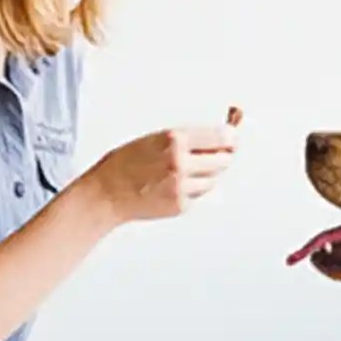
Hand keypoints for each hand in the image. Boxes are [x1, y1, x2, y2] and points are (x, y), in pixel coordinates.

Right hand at [86, 116, 239, 223]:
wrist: (106, 193)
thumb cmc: (124, 164)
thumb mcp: (155, 139)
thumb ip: (187, 139)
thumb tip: (221, 136)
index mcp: (174, 139)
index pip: (222, 137)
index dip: (232, 136)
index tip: (234, 135)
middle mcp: (181, 162)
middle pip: (224, 159)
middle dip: (223, 155)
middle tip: (218, 152)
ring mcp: (182, 186)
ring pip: (215, 179)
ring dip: (209, 174)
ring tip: (189, 170)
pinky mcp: (181, 205)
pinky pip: (202, 195)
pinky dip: (197, 190)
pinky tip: (180, 184)